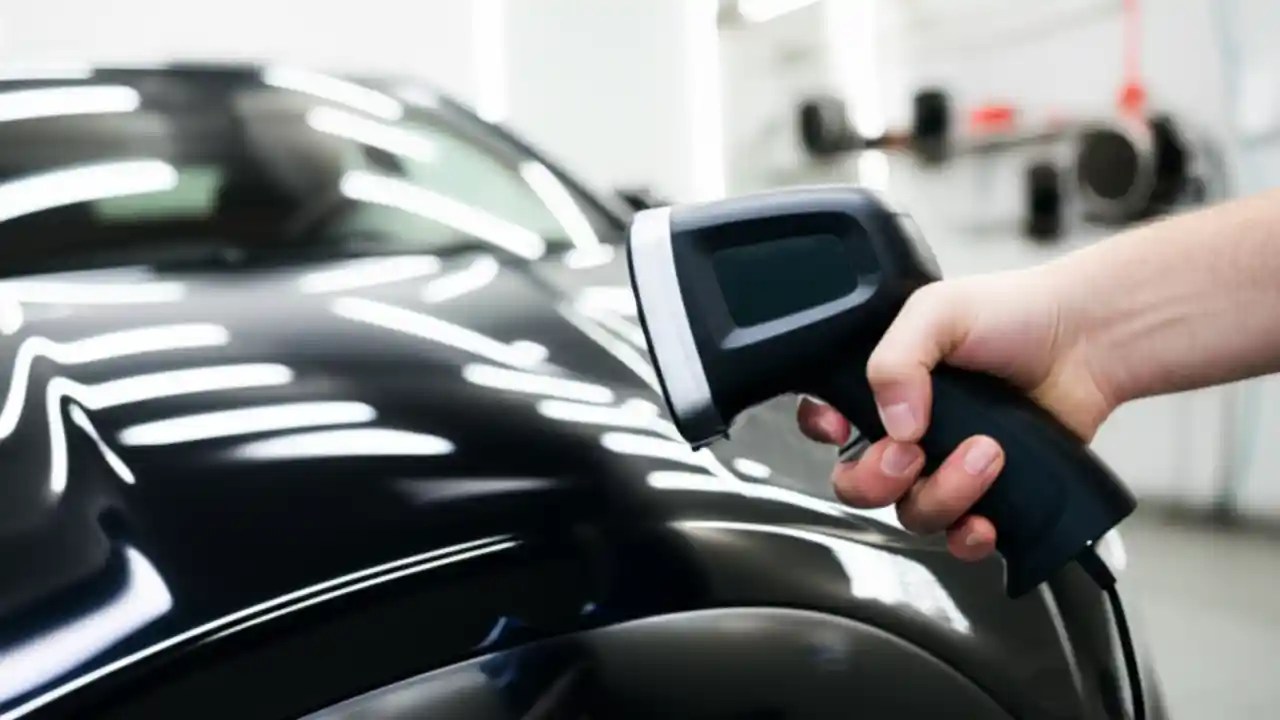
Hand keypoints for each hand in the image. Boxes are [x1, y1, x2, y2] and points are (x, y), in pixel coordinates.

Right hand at [797, 267, 1116, 560]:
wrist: (1087, 340)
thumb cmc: (1015, 313)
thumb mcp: (938, 311)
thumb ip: (896, 357)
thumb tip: (894, 421)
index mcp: (883, 385)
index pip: (825, 420)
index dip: (824, 430)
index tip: (842, 426)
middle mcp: (906, 431)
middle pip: (858, 484)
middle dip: (878, 477)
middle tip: (912, 452)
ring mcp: (946, 466)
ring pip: (912, 512)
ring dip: (946, 492)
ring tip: (988, 452)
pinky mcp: (989, 495)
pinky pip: (958, 538)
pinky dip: (968, 538)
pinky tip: (985, 520)